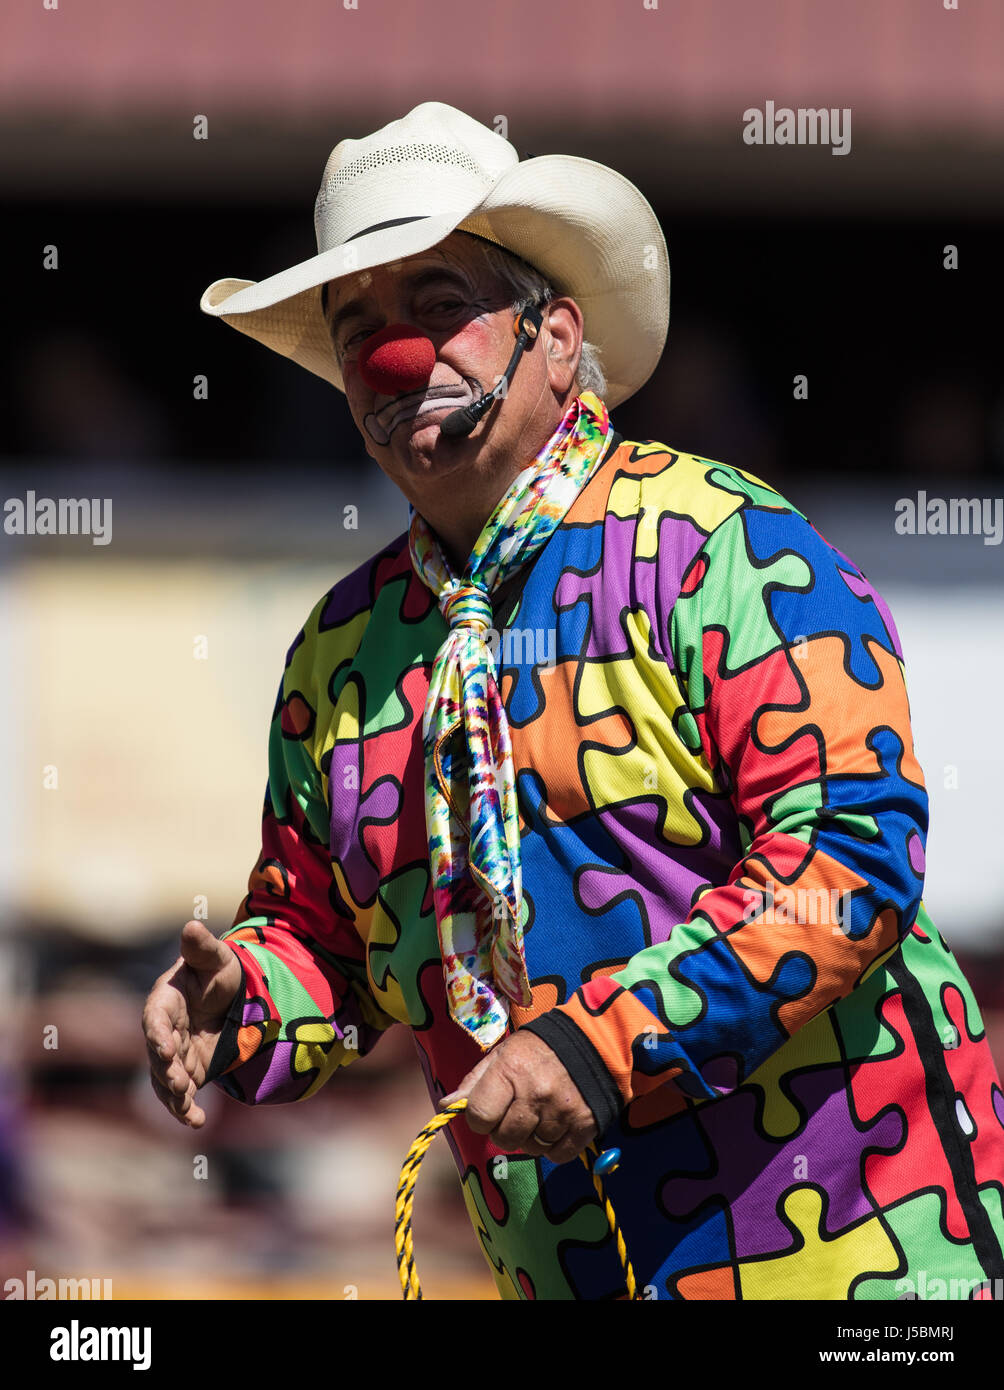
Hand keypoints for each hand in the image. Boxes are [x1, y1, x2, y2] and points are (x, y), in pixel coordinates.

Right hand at [141, 921, 242, 1127]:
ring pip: (165, 1080)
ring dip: (173, 1096)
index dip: (157, 1034)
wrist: (232, 995)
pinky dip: (185, 1109)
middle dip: (167, 1071)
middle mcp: (163, 1031)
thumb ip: (202, 947)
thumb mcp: (215, 957)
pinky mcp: (188, 1071)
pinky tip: (196, 1122)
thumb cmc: (217, 971)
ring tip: (187, 1108)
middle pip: (158, 1055)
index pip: (154, 1019)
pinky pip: (181, 1095)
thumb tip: (191, 925)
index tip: (165, 1047)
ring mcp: (174, 1055)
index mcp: (164, 1001)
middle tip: (181, 1084)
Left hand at [440, 1029, 596, 1164]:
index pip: (479, 1116)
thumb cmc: (537, 1050)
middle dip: (505, 1129)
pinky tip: (555, 1126)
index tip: (488, 1110)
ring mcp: (561, 1111)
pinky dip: (553, 1147)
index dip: (479, 1118)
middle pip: (504, 1138)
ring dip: (530, 1138)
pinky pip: (557, 1155)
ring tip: (538, 1115)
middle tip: (516, 1111)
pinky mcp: (584, 1125)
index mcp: (511, 1070)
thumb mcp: (503, 1055)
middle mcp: (536, 1093)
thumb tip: (446, 1105)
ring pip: (531, 1149)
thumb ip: (474, 1081)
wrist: (590, 1043)